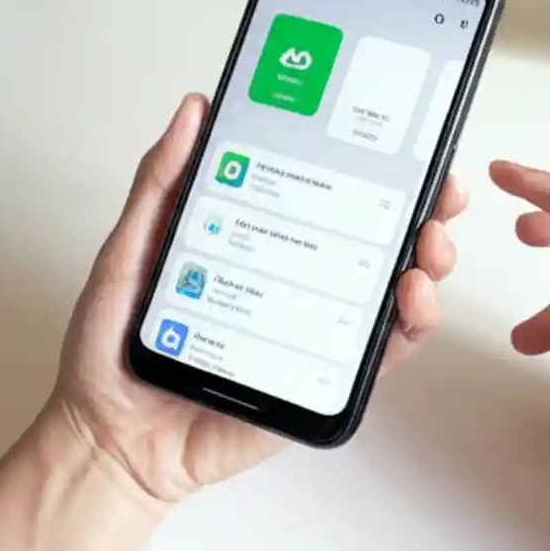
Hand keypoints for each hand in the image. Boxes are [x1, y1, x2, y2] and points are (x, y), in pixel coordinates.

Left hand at [48, 95, 465, 502]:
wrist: (109, 439)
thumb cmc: (113, 350)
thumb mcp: (130, 251)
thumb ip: (162, 185)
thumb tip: (194, 110)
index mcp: (263, 244)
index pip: (334, 199)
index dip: (379, 172)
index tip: (407, 146)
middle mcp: (300, 284)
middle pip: (380, 243)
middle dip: (425, 213)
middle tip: (440, 195)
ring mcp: (318, 334)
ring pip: (395, 297)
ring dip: (428, 266)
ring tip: (427, 248)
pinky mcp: (324, 383)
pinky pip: (380, 357)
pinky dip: (408, 329)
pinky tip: (409, 300)